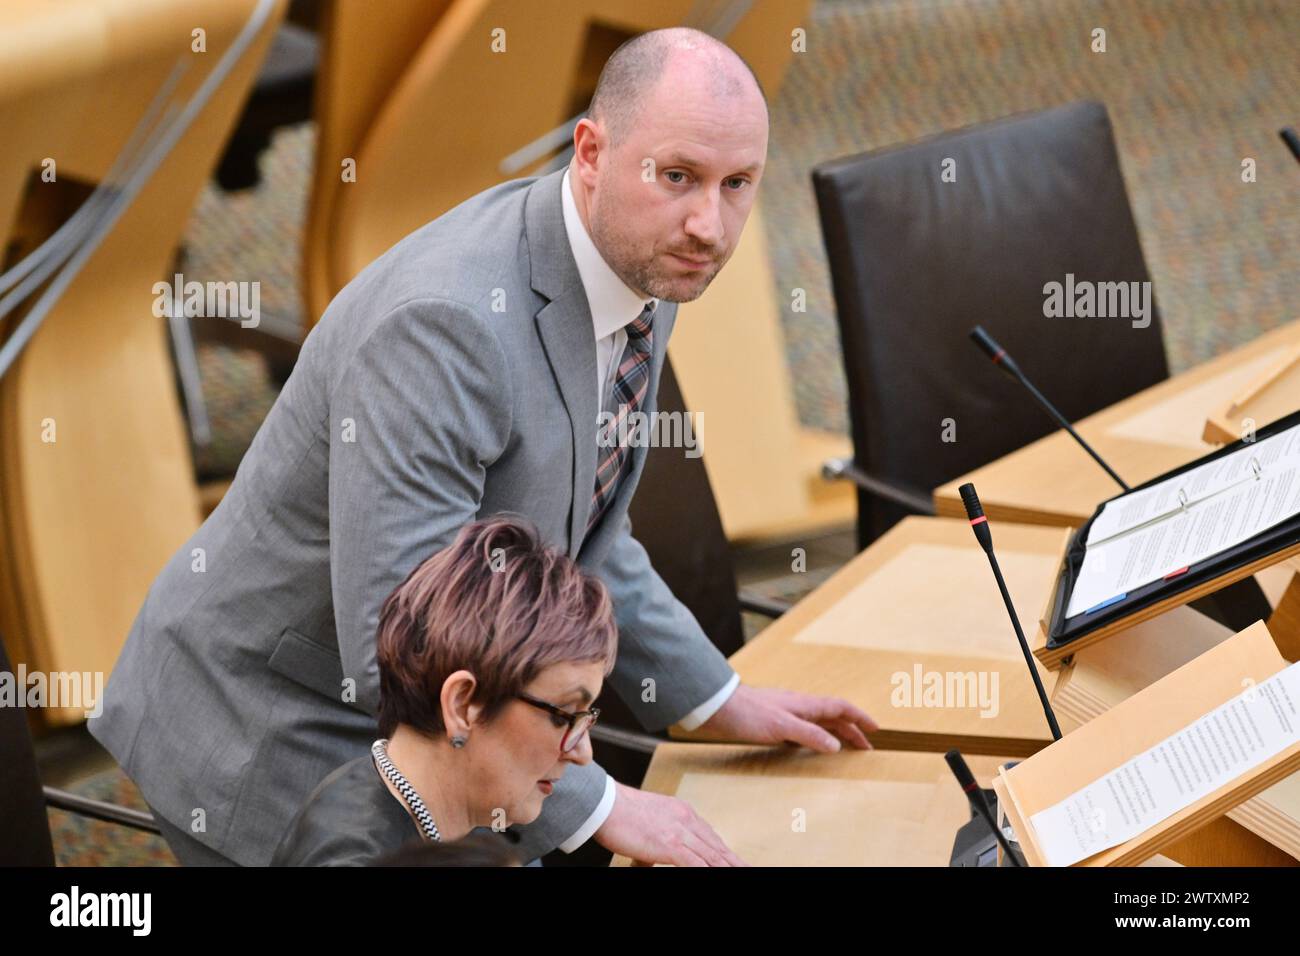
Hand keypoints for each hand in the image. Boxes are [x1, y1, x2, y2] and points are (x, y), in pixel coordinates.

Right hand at [594, 782, 746, 865]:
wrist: (605, 804)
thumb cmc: (618, 813)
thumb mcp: (644, 824)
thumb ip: (652, 842)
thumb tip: (647, 860)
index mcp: (681, 812)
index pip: (710, 835)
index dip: (724, 850)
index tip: (735, 860)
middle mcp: (686, 819)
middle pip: (717, 846)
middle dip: (734, 861)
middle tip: (748, 868)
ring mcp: (680, 832)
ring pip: (713, 856)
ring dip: (728, 867)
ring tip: (743, 873)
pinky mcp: (671, 845)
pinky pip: (696, 863)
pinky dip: (709, 871)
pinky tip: (719, 875)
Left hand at [696, 684, 877, 752]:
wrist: (715, 706)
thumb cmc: (746, 713)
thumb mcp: (781, 726)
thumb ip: (809, 734)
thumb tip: (836, 745)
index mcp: (804, 704)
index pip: (840, 707)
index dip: (859, 718)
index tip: (875, 730)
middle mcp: (797, 706)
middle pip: (831, 716)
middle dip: (850, 730)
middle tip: (865, 747)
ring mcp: (784, 712)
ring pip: (817, 722)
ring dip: (833, 733)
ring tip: (844, 749)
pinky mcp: (771, 721)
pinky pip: (801, 729)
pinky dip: (813, 738)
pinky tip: (809, 747)